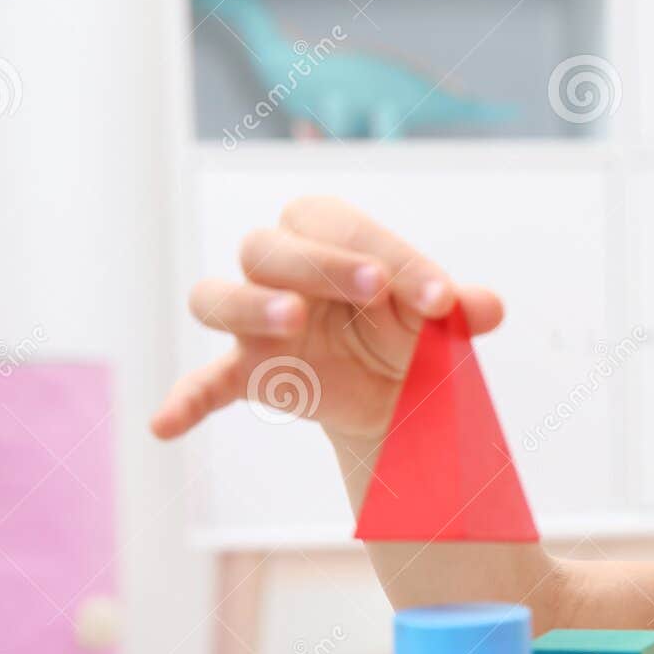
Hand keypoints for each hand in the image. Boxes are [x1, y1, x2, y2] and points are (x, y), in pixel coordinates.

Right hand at [150, 195, 503, 439]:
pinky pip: (203, 385)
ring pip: (216, 296)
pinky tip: (164, 427)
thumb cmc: (412, 332)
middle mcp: (278, 269)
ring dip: (249, 305)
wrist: (400, 391)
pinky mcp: (248, 374)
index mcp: (326, 236)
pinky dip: (183, 402)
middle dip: (319, 263)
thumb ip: (459, 309)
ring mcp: (254, 322)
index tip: (440, 299)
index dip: (391, 255)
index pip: (340, 227)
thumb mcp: (440, 319)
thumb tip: (489, 308)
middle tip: (373, 287)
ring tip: (291, 321)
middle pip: (265, 247)